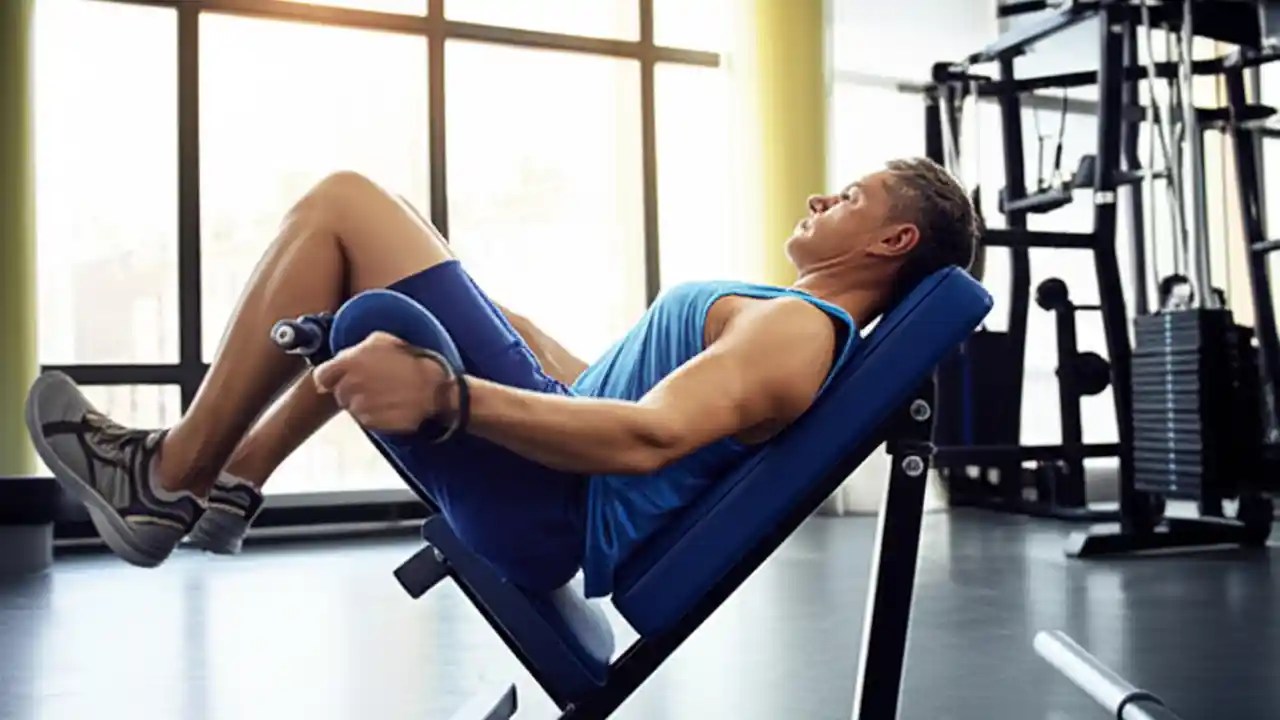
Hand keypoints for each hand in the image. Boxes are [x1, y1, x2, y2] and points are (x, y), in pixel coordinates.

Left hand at [313, 332, 453, 432]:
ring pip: (352, 408)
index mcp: (349, 363)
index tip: (337, 378)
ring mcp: (360, 407)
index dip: (330, 377)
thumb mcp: (382, 340)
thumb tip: (341, 358)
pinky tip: (389, 405)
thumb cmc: (410, 361)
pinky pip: (366, 420)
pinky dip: (374, 415)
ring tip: (384, 394)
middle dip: (350, 389)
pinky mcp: (372, 423)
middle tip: (372, 384)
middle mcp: (350, 386)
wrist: (433, 388)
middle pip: (338, 393)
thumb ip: (355, 349)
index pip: (321, 376)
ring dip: (363, 403)